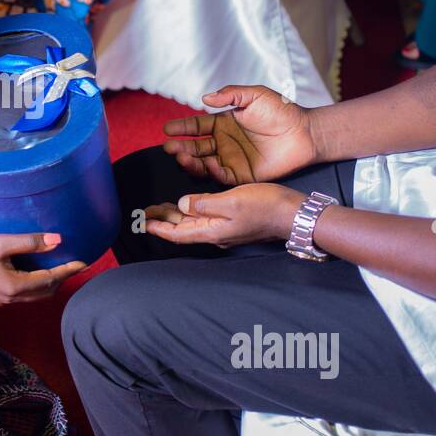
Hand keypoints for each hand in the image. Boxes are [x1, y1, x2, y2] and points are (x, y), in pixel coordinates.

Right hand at [0, 232, 85, 307]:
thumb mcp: (2, 242)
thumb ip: (30, 243)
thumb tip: (57, 240)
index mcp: (14, 287)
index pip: (49, 280)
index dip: (67, 270)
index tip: (83, 263)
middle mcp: (9, 299)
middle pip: (44, 292)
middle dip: (60, 279)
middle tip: (73, 265)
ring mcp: (0, 302)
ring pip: (33, 296)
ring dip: (47, 284)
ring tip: (58, 269)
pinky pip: (22, 295)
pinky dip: (34, 286)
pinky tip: (35, 273)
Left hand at [146, 184, 304, 247]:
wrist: (293, 213)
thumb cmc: (265, 207)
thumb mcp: (231, 201)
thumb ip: (203, 204)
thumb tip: (182, 204)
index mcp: (212, 231)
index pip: (178, 234)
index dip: (159, 228)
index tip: (143, 221)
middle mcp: (216, 234)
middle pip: (183, 229)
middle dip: (164, 219)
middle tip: (147, 209)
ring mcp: (226, 229)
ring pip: (194, 223)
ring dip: (177, 215)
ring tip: (161, 206)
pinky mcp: (234, 222)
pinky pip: (206, 218)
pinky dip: (193, 211)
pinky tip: (190, 203)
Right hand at [162, 85, 318, 184]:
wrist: (304, 133)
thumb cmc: (282, 111)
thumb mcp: (255, 95)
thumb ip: (231, 94)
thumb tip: (205, 98)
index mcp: (223, 124)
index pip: (196, 126)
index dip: (181, 128)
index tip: (166, 129)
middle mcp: (224, 143)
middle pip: (196, 147)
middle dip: (180, 147)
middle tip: (169, 147)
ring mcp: (231, 160)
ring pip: (204, 163)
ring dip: (191, 161)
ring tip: (180, 156)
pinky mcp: (242, 175)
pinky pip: (222, 176)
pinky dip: (212, 172)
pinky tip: (207, 164)